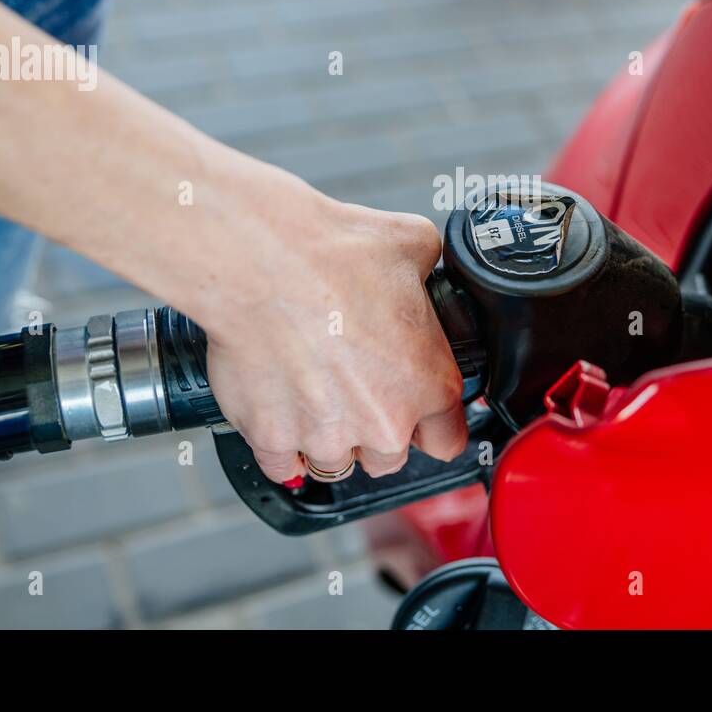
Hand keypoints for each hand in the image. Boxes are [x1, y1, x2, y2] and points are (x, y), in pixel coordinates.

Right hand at [191, 159, 467, 483]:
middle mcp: (382, 423)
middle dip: (375, 429)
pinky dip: (282, 447)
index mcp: (428, 384)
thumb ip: (429, 272)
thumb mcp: (413, 245)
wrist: (263, 261)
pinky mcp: (272, 438)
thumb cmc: (334, 254)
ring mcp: (326, 437)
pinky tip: (282, 413)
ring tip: (315, 394)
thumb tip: (424, 267)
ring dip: (329, 438)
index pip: (448, 441)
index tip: (416, 415)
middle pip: (389, 456)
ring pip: (336, 463)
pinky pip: (283, 467)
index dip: (431, 425)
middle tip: (355, 387)